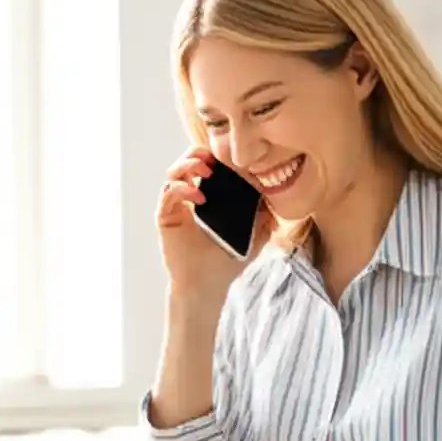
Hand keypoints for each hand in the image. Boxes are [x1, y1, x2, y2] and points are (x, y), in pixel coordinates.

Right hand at [158, 147, 274, 298]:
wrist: (207, 285)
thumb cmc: (225, 262)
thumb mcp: (254, 234)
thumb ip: (265, 215)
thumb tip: (276, 197)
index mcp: (206, 198)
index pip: (205, 166)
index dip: (214, 156)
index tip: (229, 159)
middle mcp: (187, 200)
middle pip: (185, 162)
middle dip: (197, 154)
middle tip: (212, 160)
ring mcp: (175, 207)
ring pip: (172, 173)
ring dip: (187, 166)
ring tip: (205, 173)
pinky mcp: (165, 218)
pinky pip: (168, 193)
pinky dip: (182, 189)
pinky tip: (199, 199)